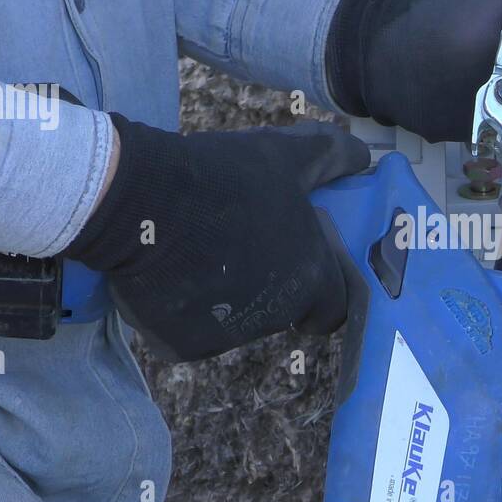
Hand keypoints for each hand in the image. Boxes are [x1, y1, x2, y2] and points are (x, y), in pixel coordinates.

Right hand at [62, 117, 369, 361]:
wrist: (138, 200)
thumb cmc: (220, 176)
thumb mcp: (283, 155)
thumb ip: (330, 157)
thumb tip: (363, 155)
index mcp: (310, 279)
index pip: (335, 307)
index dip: (324, 292)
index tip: (304, 273)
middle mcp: (275, 317)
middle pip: (281, 313)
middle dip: (269, 289)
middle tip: (240, 249)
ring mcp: (227, 337)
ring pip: (235, 326)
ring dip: (225, 300)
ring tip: (197, 253)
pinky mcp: (182, 346)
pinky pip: (190, 334)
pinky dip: (183, 313)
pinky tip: (168, 274)